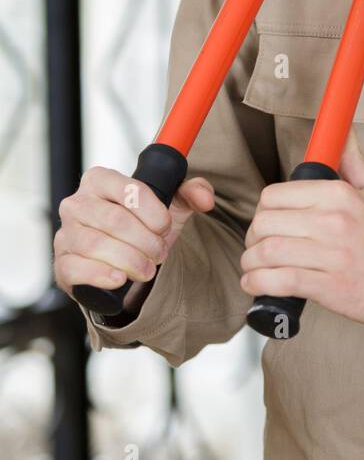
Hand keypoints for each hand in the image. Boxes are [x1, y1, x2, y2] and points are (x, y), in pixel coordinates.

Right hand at [54, 165, 215, 297]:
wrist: (125, 260)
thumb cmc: (143, 226)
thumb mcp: (170, 206)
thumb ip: (192, 193)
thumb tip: (205, 197)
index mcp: (100, 180)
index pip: (129, 189)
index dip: (154, 212)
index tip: (165, 227)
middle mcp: (77, 203)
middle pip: (114, 220)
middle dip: (145, 241)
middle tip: (160, 253)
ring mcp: (66, 234)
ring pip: (95, 244)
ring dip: (129, 260)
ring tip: (147, 268)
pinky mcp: (62, 263)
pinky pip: (76, 268)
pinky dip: (102, 275)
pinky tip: (120, 279)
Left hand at [240, 129, 363, 330]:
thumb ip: (352, 162)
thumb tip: (344, 133)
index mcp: (340, 195)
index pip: (276, 195)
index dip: (263, 210)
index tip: (266, 221)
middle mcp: (334, 221)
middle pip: (266, 223)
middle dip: (253, 238)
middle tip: (256, 247)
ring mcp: (332, 254)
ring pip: (268, 252)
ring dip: (251, 263)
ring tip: (253, 267)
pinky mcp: (330, 286)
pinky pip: (280, 281)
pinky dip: (259, 284)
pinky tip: (256, 284)